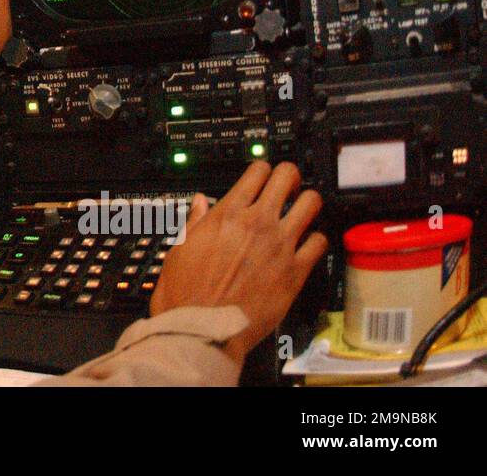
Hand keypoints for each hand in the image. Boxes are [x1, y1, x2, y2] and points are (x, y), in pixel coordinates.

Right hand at [149, 161, 327, 364]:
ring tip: (301, 210)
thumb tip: (200, 203)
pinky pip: (319, 242)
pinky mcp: (295, 272)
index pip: (257, 171)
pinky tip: (306, 244)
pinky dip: (316, 239)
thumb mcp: (178, 249)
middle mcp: (257, 224)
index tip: (263, 175)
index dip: (262, 170)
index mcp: (227, 214)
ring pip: (310, 203)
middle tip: (286, 185)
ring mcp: (280, 246)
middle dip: (288, 177)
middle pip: (287, 177)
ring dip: (307, 202)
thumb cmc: (185, 294)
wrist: (202, 329)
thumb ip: (195, 221)